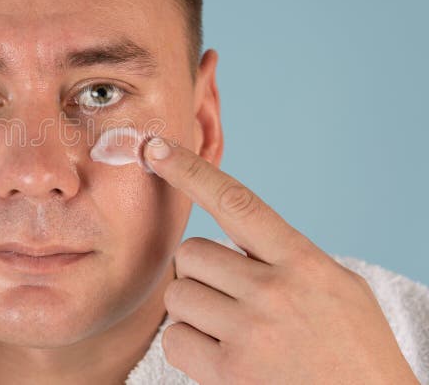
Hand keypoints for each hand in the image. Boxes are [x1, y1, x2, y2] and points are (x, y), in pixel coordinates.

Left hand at [142, 136, 418, 384]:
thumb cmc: (355, 353)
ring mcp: (251, 333)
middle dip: (200, 273)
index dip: (191, 170)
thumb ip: (286, 258)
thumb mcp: (338, 288)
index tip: (156, 148)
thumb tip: (232, 236)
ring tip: (229, 331)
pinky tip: (221, 358)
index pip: (236, 201)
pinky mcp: (230, 374)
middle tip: (226, 297)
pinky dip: (189, 348)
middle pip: (191, 254)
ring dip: (193, 312)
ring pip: (178, 296)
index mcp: (303, 263)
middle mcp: (274, 292)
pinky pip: (175, 341)